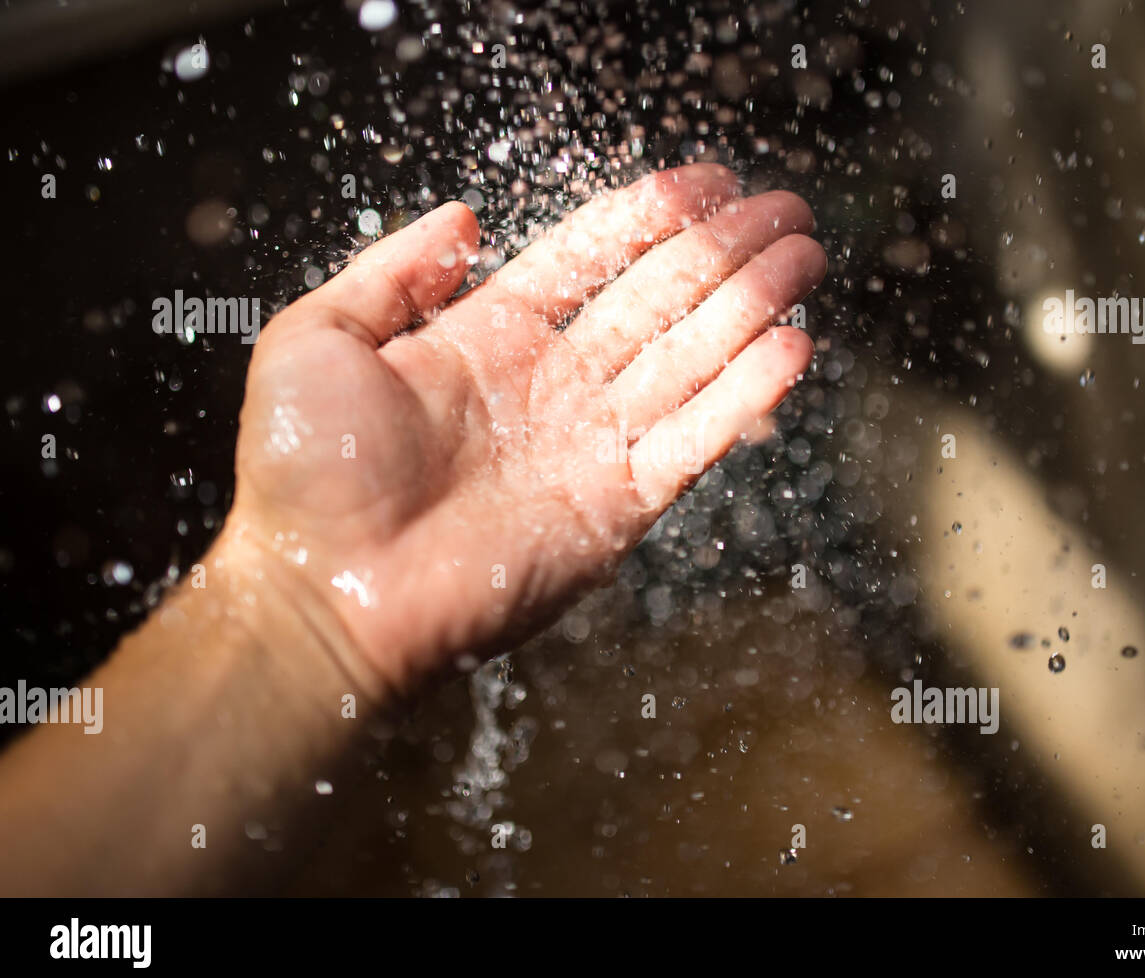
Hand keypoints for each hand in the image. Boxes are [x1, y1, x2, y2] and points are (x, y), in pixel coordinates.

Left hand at [222, 164, 824, 695]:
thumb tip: (464, 214)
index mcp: (489, 336)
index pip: (590, 256)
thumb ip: (392, 270)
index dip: (651, 214)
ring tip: (806, 258)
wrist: (325, 595)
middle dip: (726, 250)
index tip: (709, 179)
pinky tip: (792, 348)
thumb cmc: (303, 474)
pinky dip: (745, 397)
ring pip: (692, 357)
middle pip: (661, 298)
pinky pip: (694, 440)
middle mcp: (553, 383)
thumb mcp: (319, 338)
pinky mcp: (616, 506)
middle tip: (788, 210)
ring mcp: (590, 443)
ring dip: (753, 306)